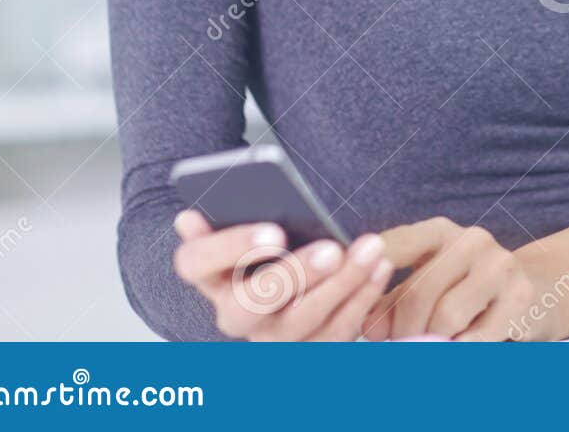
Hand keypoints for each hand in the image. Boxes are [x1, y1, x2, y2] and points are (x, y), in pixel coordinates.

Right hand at [172, 209, 392, 340]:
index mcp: (209, 275)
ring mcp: (271, 338)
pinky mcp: (309, 350)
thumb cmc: (271, 247)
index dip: (230, 247)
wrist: (291, 286)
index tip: (272, 230)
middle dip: (294, 275)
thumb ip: (226, 219)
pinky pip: (336, 332)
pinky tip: (380, 267)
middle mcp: (234, 314)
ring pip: (302, 320)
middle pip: (251, 303)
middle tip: (331, 249)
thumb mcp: (249, 230)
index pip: (196, 264)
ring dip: (342, 282)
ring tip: (371, 248)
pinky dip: (362, 297)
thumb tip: (188, 219)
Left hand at [361, 217, 544, 341]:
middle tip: (400, 346)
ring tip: (432, 346)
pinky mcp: (520, 296)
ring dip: (432, 343)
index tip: (350, 301)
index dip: (367, 276)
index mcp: (438, 231)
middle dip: (402, 331)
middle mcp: (470, 240)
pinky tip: (454, 349)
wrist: (531, 290)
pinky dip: (458, 352)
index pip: (394, 246)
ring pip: (446, 318)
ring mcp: (499, 265)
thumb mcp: (424, 286)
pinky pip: (476, 338)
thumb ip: (390, 302)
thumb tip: (368, 326)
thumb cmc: (463, 291)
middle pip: (417, 293)